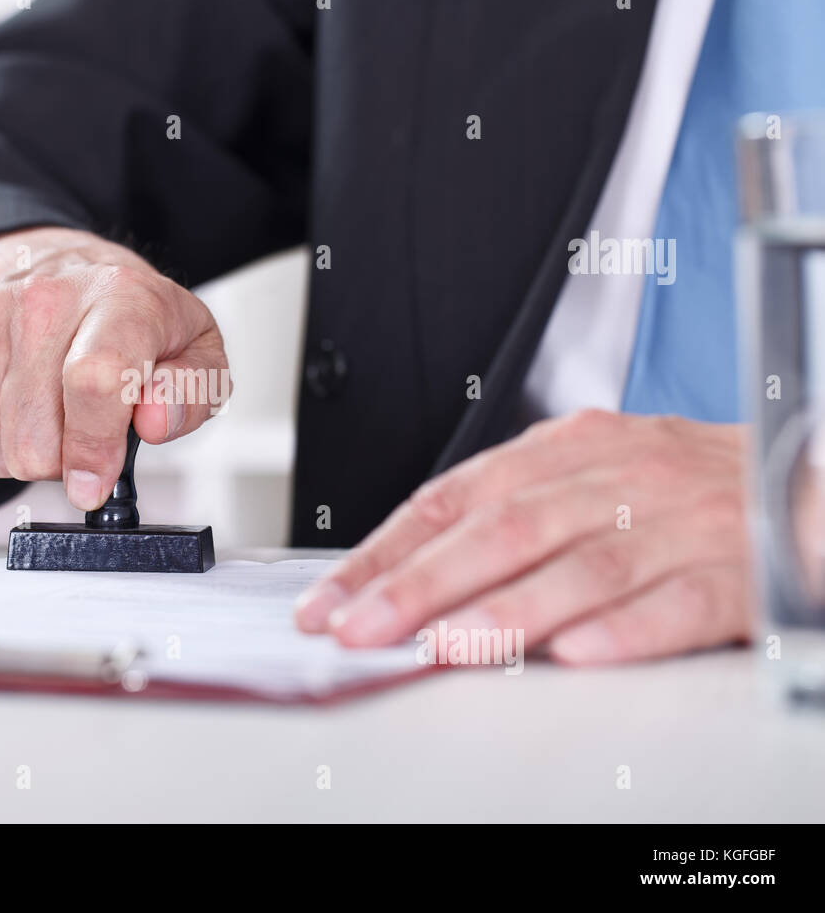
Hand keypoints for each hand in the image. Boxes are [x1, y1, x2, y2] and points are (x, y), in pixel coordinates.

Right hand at [0, 226, 229, 510]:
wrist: (66, 269)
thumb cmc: (135, 320)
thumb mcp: (196, 351)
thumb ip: (189, 393)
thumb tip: (154, 420)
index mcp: (121, 298)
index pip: (94, 381)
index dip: (93, 447)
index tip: (94, 484)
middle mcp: (48, 298)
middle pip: (37, 437)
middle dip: (67, 459)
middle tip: (90, 428)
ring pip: (0, 446)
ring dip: (32, 451)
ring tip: (58, 411)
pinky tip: (24, 405)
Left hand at [294, 410, 753, 664]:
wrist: (808, 478)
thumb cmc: (684, 487)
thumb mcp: (590, 476)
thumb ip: (510, 515)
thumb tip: (409, 574)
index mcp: (568, 451)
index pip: (454, 499)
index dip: (385, 553)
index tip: (328, 602)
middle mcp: (619, 477)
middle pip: (506, 530)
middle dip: (421, 585)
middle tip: (359, 630)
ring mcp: (682, 523)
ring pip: (582, 566)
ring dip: (506, 611)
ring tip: (443, 646)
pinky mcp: (743, 573)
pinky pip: (680, 602)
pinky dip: (627, 629)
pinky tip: (577, 653)